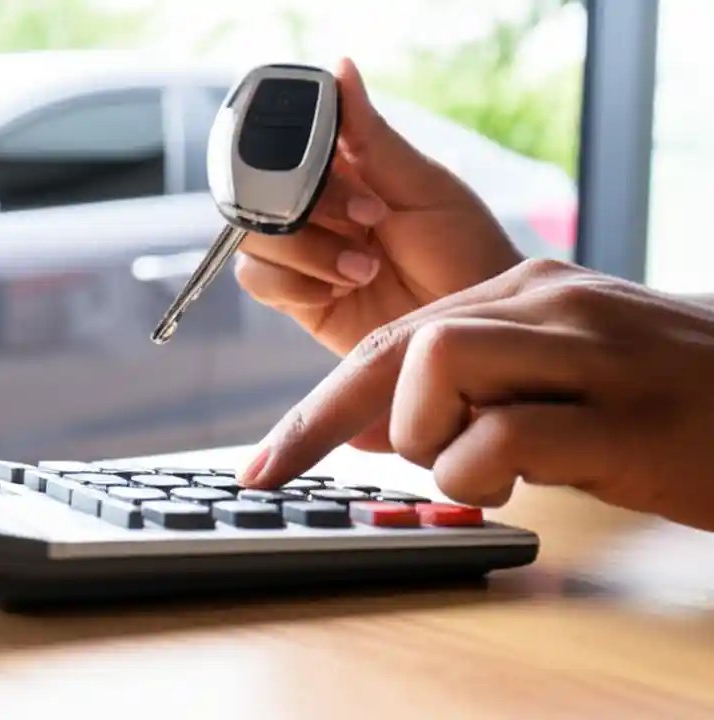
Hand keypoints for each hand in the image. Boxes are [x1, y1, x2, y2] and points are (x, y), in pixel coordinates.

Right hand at [234, 58, 523, 356]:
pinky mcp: (297, 298)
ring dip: (307, 250)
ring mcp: (303, 252)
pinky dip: (294, 283)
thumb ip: (372, 136)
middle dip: (310, 207)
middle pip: (259, 189)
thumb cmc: (466, 253)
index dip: (296, 154)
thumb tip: (342, 68)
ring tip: (364, 268)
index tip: (333, 169)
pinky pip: (258, 279)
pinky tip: (342, 289)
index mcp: (345, 170)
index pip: (287, 143)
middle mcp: (316, 208)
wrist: (470, 332)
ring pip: (253, 234)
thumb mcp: (425, 187)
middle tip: (369, 220)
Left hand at [241, 259, 713, 531]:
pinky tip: (520, 482)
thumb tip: (373, 431)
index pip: (393, 341)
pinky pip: (504, 435)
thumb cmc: (666, 406)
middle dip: (317, 420)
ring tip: (478, 468)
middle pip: (394, 347)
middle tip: (275, 474)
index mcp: (526, 293)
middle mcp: (547, 302)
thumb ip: (473, 391)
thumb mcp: (558, 382)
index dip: (316, 406)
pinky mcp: (625, 413)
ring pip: (436, 365)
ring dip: (427, 438)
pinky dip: (481, 472)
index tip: (266, 460)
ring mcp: (588, 348)